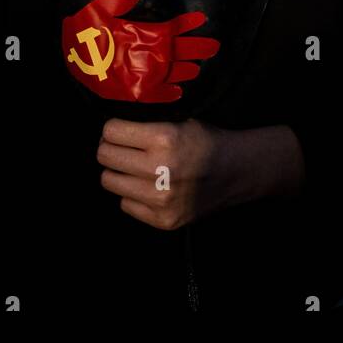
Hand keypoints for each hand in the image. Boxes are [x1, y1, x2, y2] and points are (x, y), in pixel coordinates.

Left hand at [97, 118, 304, 229]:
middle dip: (109, 149)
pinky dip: (132, 195)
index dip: (111, 129)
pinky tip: (146, 187)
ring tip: (132, 168)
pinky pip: (125, 205)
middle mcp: (159, 169)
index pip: (111, 132)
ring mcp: (160, 199)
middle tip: (121, 149)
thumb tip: (110, 131)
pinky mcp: (164, 220)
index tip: (117, 131)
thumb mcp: (178, 121)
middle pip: (105, 157)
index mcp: (163, 138)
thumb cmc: (205, 141)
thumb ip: (146, 126)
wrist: (237, 172)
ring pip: (109, 182)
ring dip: (118, 173)